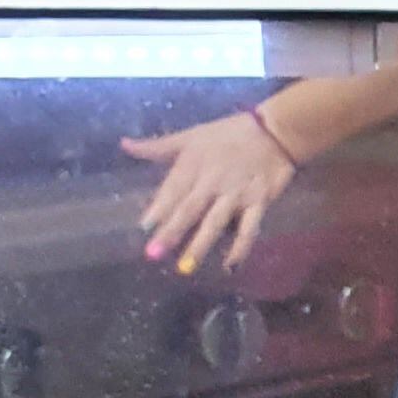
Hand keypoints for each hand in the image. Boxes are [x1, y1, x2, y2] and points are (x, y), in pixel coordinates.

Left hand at [122, 109, 298, 273]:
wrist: (273, 132)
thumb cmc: (227, 134)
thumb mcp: (190, 136)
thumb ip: (157, 146)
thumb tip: (124, 145)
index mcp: (193, 165)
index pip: (172, 190)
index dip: (158, 209)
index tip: (143, 228)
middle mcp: (212, 182)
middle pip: (190, 209)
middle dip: (172, 231)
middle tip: (154, 254)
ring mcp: (236, 194)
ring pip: (215, 222)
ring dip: (201, 244)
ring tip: (186, 266)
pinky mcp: (258, 202)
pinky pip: (249, 228)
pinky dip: (241, 247)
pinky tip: (230, 265)